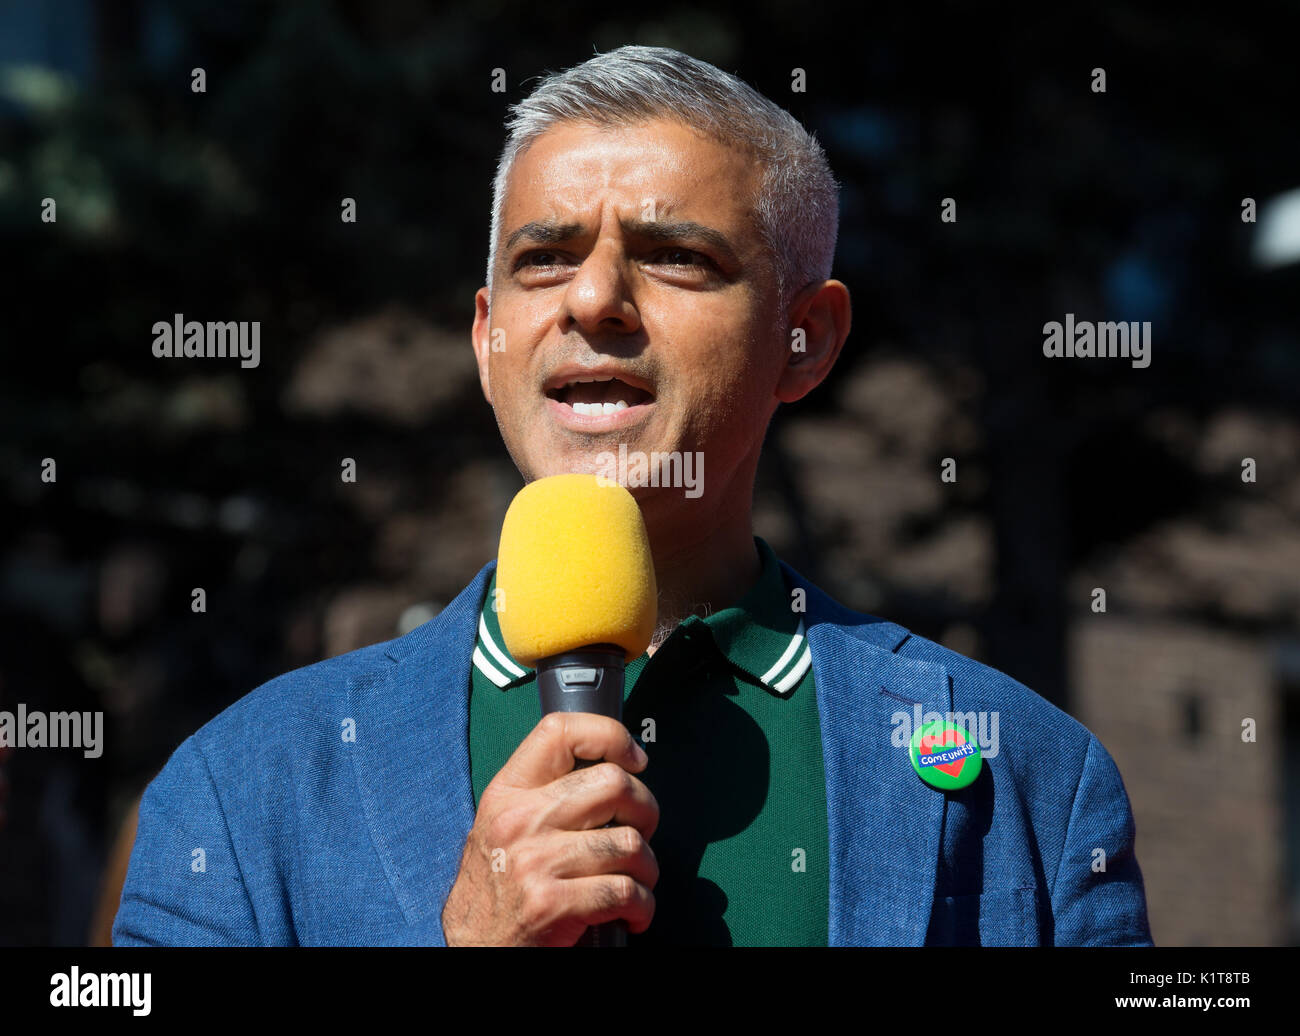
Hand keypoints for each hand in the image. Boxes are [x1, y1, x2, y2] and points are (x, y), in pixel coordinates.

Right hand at [440, 712, 658, 945]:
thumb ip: (545, 794)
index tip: (634, 760)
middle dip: (646, 808)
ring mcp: (536, 862)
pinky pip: (625, 891)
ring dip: (647, 867)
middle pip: (613, 783)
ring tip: (636, 880)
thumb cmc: (497, 887)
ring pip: (628, 842)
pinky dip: (642, 906)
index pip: (560, 733)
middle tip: (641, 830)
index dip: (610, 736)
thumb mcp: (502, 825)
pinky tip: (632, 913)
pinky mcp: (553, 904)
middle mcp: (520, 820)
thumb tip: (611, 771)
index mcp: (508, 792)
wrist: (472, 948)